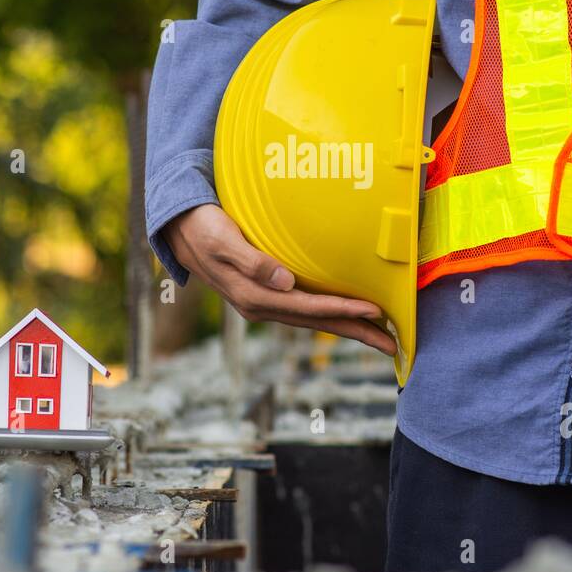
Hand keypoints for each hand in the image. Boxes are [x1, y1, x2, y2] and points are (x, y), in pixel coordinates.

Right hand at [164, 204, 396, 355]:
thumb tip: (285, 282)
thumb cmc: (203, 228)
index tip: (375, 311)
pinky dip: (330, 314)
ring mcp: (265, 303)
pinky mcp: (267, 294)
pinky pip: (306, 309)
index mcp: (255, 297)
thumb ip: (253, 261)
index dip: (343, 309)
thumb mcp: (223, 240)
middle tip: (393, 343)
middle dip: (357, 332)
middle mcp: (263, 306)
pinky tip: (346, 313)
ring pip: (315, 319)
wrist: (179, 230)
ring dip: (348, 326)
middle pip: (319, 322)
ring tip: (379, 333)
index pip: (310, 307)